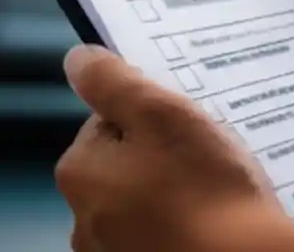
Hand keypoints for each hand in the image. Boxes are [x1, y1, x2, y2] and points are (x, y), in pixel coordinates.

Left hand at [56, 45, 293, 251]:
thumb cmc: (202, 187)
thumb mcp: (159, 114)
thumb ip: (112, 81)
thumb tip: (78, 59)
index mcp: (78, 172)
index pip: (109, 122)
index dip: (150, 117)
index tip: (184, 128)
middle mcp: (82, 219)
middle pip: (125, 164)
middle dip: (159, 158)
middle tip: (204, 159)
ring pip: (143, 202)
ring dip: (171, 194)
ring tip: (214, 194)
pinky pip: (160, 234)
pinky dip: (180, 226)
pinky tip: (211, 223)